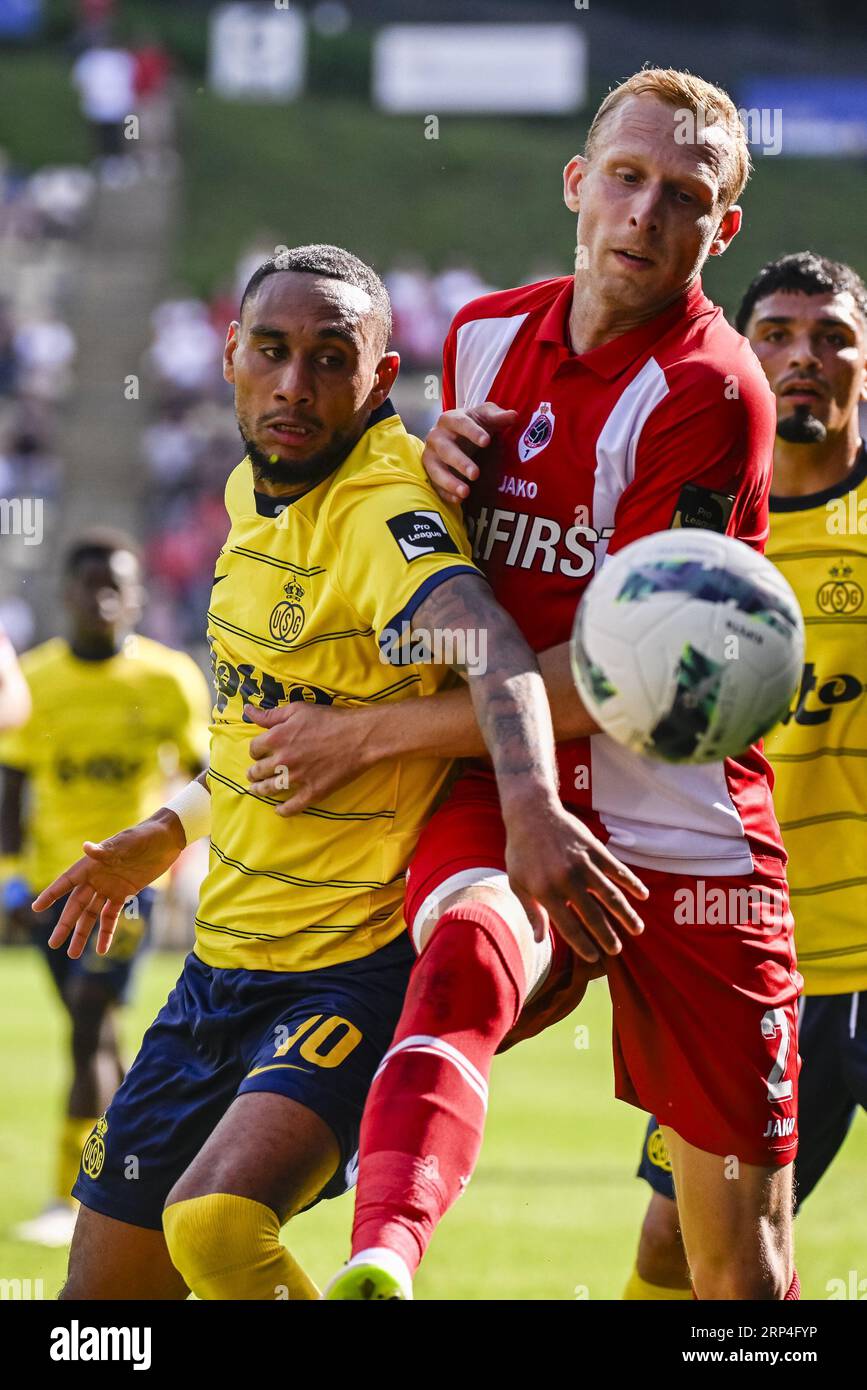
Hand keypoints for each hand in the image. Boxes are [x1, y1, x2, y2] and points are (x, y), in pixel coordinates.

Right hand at [31, 811, 185, 958]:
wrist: (166, 839)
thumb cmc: (144, 835)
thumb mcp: (126, 842)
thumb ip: (106, 849)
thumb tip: (86, 847)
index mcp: (92, 864)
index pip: (66, 881)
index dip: (52, 894)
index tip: (36, 908)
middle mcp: (96, 878)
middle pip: (76, 905)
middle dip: (65, 924)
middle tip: (53, 944)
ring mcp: (109, 887)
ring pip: (91, 915)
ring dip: (82, 934)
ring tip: (73, 954)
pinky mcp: (124, 894)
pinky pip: (110, 916)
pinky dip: (106, 933)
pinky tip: (101, 950)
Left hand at [245, 702, 377, 816]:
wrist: (360, 737)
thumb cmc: (330, 719)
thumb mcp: (298, 710)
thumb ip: (271, 714)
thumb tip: (248, 711)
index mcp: (277, 738)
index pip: (254, 749)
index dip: (255, 751)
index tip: (259, 753)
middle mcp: (282, 760)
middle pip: (257, 771)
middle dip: (253, 773)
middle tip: (254, 775)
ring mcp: (297, 778)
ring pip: (269, 789)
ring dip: (261, 790)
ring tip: (258, 790)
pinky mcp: (312, 792)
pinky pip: (291, 807)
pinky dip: (282, 810)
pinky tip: (278, 809)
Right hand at [422, 403, 516, 503]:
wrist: (456, 437)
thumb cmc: (473, 425)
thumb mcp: (486, 417)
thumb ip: (498, 417)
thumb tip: (514, 416)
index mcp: (450, 419)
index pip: (460, 423)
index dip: (472, 432)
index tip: (487, 441)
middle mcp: (436, 437)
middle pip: (445, 449)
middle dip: (459, 462)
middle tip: (475, 474)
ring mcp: (431, 456)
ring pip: (435, 469)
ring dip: (449, 482)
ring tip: (466, 492)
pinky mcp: (430, 473)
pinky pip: (435, 485)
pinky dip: (446, 494)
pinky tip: (459, 501)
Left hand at [504, 800, 648, 962]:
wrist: (533, 813)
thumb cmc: (521, 851)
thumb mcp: (517, 882)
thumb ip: (531, 912)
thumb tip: (539, 941)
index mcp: (546, 891)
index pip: (568, 926)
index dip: (583, 944)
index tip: (594, 957)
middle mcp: (567, 880)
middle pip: (593, 915)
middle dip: (607, 935)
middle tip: (617, 950)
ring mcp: (584, 864)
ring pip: (611, 895)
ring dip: (626, 914)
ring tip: (637, 929)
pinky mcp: (595, 849)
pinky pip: (618, 870)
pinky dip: (632, 883)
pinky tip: (643, 895)